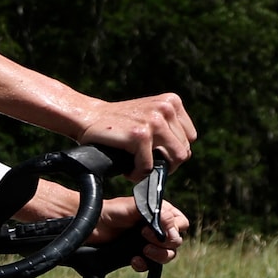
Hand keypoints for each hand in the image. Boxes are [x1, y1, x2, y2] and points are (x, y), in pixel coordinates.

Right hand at [74, 94, 194, 175]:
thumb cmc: (118, 122)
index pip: (189, 138)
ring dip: (155, 169)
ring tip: (138, 167)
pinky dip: (137, 174)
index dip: (172, 150)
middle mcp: (166, 109)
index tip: (155, 155)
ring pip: (174, 159)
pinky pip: (149, 167)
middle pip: (184, 150)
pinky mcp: (140, 135)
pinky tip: (127, 169)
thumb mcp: (150, 115)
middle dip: (166, 163)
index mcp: (172, 102)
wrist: (87, 117)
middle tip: (146, 165)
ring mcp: (155, 121)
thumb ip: (169, 127)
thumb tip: (184, 156)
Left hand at [89, 196, 188, 271]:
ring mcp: (150, 243)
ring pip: (168, 255)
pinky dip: (144, 265)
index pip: (182, 223)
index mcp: (162, 214)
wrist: (92, 225)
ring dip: (159, 255)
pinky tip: (134, 261)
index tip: (155, 228)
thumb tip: (174, 228)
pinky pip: (151, 266)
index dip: (174, 228)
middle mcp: (158, 229)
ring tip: (143, 250)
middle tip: (144, 236)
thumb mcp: (135, 206)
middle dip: (164, 243)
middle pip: (176, 242)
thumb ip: (156, 214)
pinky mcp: (139, 256)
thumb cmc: (113, 211)